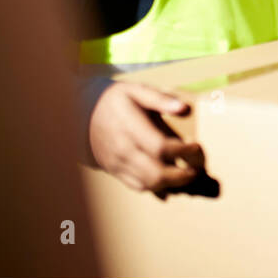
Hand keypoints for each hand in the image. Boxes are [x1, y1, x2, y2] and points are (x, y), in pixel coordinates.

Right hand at [88, 82, 204, 192]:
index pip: (160, 147)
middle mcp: (122, 150)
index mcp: (129, 128)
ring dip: (172, 184)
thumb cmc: (114, 100)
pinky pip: (137, 186)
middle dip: (182, 174)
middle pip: (156, 173)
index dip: (183, 151)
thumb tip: (184, 107)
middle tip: (198, 168)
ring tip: (188, 175)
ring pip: (148, 184)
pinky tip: (170, 180)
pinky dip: (157, 187)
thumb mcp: (135, 90)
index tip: (197, 146)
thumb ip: (160, 99)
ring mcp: (117, 164)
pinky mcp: (114, 171)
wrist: (80, 113)